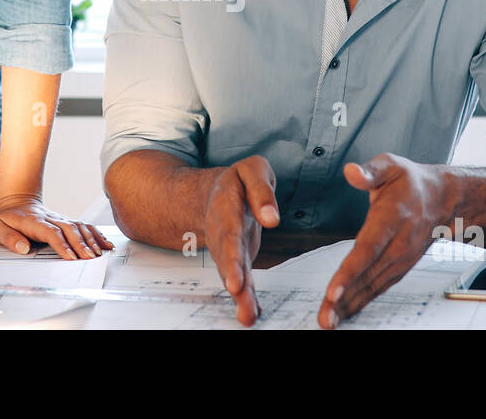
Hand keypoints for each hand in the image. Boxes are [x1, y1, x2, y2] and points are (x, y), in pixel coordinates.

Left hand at [0, 194, 113, 258]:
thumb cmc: (5, 220)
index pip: (50, 232)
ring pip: (79, 226)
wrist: (15, 202)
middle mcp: (50, 218)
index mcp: (33, 222)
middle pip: (69, 229)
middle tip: (90, 258)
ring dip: (90, 239)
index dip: (62, 244)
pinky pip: (83, 225)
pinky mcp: (65, 221)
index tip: (70, 256)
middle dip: (81, 244)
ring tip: (99, 252)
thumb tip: (22, 248)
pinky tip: (105, 243)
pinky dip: (95, 234)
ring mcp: (59, 218)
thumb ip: (8, 238)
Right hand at [204, 155, 280, 326]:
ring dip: (240, 296)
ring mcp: (227, 249)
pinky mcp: (236, 260)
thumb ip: (262, 190)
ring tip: (247, 316)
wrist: (214, 193)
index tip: (236, 281)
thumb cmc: (238, 181)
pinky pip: (241, 279)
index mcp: (226, 207)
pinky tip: (253, 313)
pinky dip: (246, 297)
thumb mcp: (252, 169)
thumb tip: (272, 218)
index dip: (232, 258)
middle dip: (233, 280)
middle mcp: (222, 233)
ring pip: (232, 274)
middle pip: (227, 259)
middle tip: (239, 297)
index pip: (229, 233)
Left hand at [319, 153, 448, 328]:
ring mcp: (401, 259)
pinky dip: (361, 303)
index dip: (350, 271)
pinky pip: (379, 288)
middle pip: (368, 275)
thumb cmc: (411, 182)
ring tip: (328, 322)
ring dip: (350, 307)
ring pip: (373, 287)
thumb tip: (351, 171)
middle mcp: (398, 244)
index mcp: (392, 218)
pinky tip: (344, 315)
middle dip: (344, 300)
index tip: (333, 291)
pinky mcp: (399, 268)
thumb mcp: (391, 165)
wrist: (445, 199)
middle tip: (324, 318)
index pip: (368, 248)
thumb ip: (370, 171)